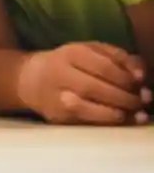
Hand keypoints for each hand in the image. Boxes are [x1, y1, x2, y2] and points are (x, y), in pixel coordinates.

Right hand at [18, 42, 149, 124]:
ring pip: (89, 108)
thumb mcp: (89, 50)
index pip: (104, 67)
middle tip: (144, 100)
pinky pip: (86, 121)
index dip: (127, 76)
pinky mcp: (56, 117)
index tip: (142, 82)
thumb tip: (141, 74)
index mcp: (70, 53)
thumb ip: (118, 57)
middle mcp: (60, 74)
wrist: (29, 79)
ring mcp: (55, 97)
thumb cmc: (68, 63)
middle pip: (97, 88)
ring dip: (118, 112)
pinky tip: (122, 119)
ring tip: (137, 112)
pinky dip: (108, 122)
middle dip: (126, 97)